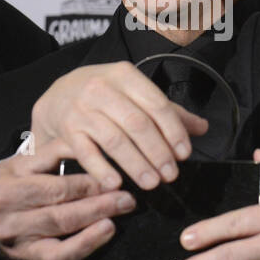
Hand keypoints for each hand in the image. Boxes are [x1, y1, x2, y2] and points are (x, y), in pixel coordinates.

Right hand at [0, 137, 134, 259]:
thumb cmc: (4, 182)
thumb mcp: (22, 161)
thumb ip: (56, 151)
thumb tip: (94, 144)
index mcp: (10, 191)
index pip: (56, 189)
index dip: (90, 185)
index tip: (117, 181)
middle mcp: (11, 224)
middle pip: (60, 220)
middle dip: (98, 210)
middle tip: (127, 201)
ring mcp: (19, 250)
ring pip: (57, 255)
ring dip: (90, 243)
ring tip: (113, 228)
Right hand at [29, 61, 207, 191]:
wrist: (57, 96)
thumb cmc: (104, 96)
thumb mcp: (134, 93)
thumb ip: (167, 111)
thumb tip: (203, 127)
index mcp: (125, 75)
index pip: (156, 103)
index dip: (173, 131)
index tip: (184, 154)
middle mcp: (101, 88)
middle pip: (137, 124)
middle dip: (158, 152)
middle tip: (171, 175)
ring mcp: (82, 109)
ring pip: (115, 140)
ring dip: (136, 165)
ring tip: (152, 183)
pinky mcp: (67, 130)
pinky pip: (86, 153)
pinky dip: (102, 169)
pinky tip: (116, 184)